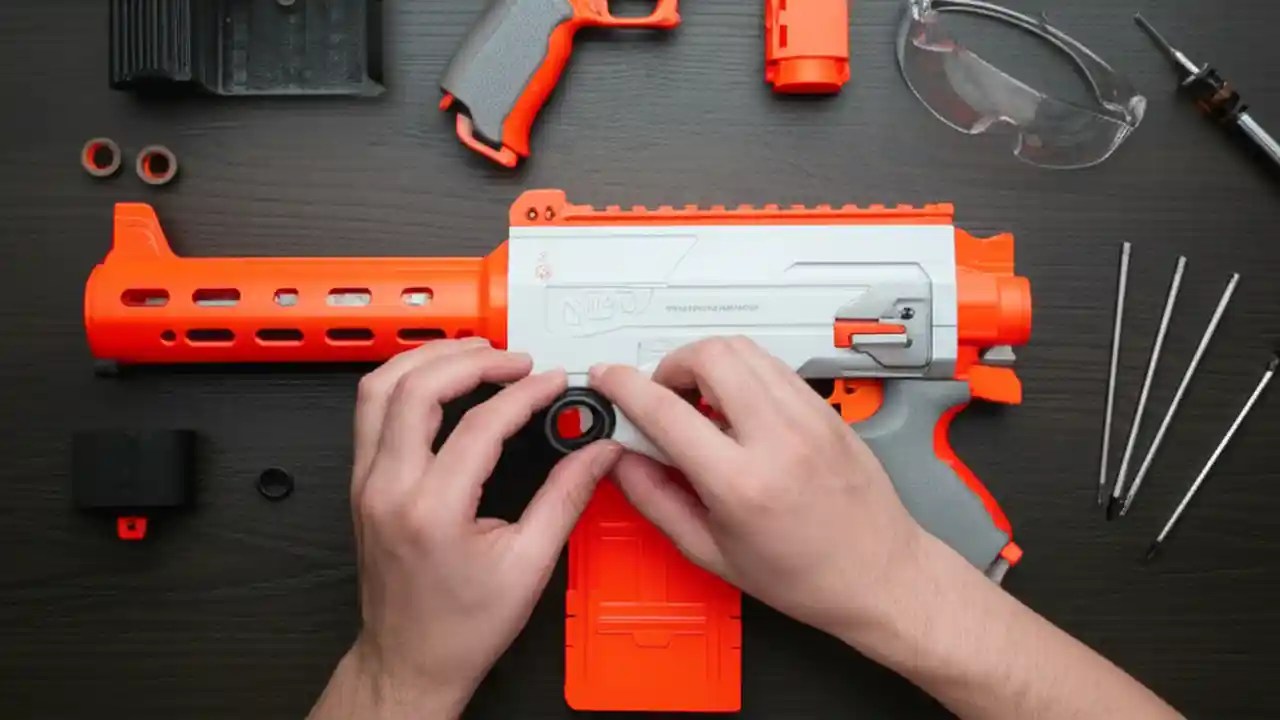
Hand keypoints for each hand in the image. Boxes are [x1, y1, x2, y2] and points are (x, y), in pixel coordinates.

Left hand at [311, 339, 620, 719]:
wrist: (409, 661)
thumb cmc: (461, 627)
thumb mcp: (529, 565)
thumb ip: (566, 498)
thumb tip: (596, 453)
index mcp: (432, 512)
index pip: (478, 425)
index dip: (523, 394)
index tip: (552, 383)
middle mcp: (388, 489)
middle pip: (416, 389)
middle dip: (470, 360)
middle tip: (514, 360)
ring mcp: (366, 483)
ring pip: (379, 389)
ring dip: (427, 359)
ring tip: (474, 354)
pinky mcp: (360, 484)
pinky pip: (370, 411)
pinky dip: (404, 382)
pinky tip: (438, 379)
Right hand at [589, 337, 925, 639]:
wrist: (879, 576)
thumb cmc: (805, 576)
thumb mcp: (711, 552)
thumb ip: (656, 499)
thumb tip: (622, 460)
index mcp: (742, 484)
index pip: (667, 410)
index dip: (625, 386)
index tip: (608, 378)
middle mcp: (779, 439)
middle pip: (710, 354)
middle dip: (670, 364)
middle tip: (662, 395)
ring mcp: (809, 418)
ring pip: (744, 349)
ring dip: (707, 362)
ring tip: (699, 402)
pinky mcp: (826, 410)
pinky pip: (773, 365)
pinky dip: (743, 372)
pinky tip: (736, 407)